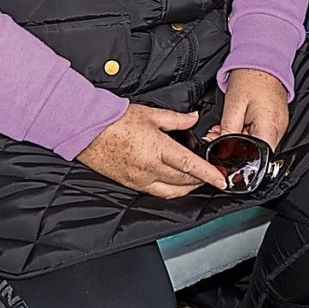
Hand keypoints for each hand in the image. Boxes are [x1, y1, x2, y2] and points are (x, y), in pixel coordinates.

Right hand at [78, 103, 227, 197]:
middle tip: (211, 175)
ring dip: (187, 188)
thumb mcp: (150, 114)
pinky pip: (156, 193)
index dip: (208, 174)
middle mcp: (150, 168)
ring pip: (171, 190)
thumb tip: (193, 118)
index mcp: (157, 148)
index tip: (221, 179)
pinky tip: (175, 184)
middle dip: (200, 180)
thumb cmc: (116, 121)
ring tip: (196, 181)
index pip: (190, 165)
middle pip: (183, 180)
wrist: (87, 131)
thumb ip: (176, 119)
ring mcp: (139, 179)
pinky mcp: (131, 184)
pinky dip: (170, 190)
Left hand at [213, 68, 289, 150]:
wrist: (264, 59)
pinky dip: (248, 130)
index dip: (238, 158)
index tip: (223, 151)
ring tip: (226, 124)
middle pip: (256, 151)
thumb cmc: (250, 77)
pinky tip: (238, 120)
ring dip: (240, 138)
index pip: (257, 158)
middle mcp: (278, 129)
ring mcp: (279, 124)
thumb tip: (223, 149)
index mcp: (269, 127)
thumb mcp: (233, 105)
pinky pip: (261, 132)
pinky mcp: (276, 119)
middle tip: (218, 134)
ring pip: (257, 142)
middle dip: (235, 146)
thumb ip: (229, 130)